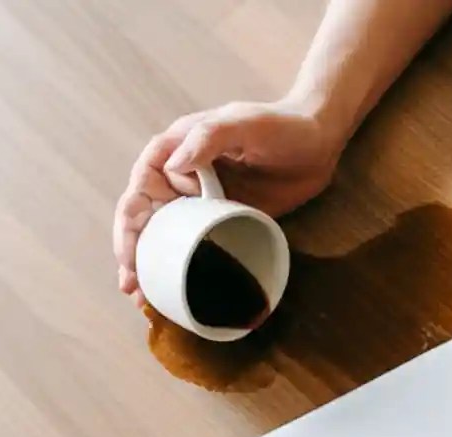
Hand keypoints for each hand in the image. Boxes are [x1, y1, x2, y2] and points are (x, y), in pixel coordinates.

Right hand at [112, 99, 342, 305]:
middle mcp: (181, 176)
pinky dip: (183, 266)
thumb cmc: (280, 124)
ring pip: (165, 233)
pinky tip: (174, 290)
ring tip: (142, 297)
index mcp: (176, 149)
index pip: (141, 186)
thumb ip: (208, 137)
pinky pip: (196, 244)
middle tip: (131, 285)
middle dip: (133, 250)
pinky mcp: (223, 219)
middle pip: (145, 215)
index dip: (132, 220)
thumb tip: (172, 167)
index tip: (136, 250)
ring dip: (150, 263)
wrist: (320, 143)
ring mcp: (201, 200)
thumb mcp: (243, 123)